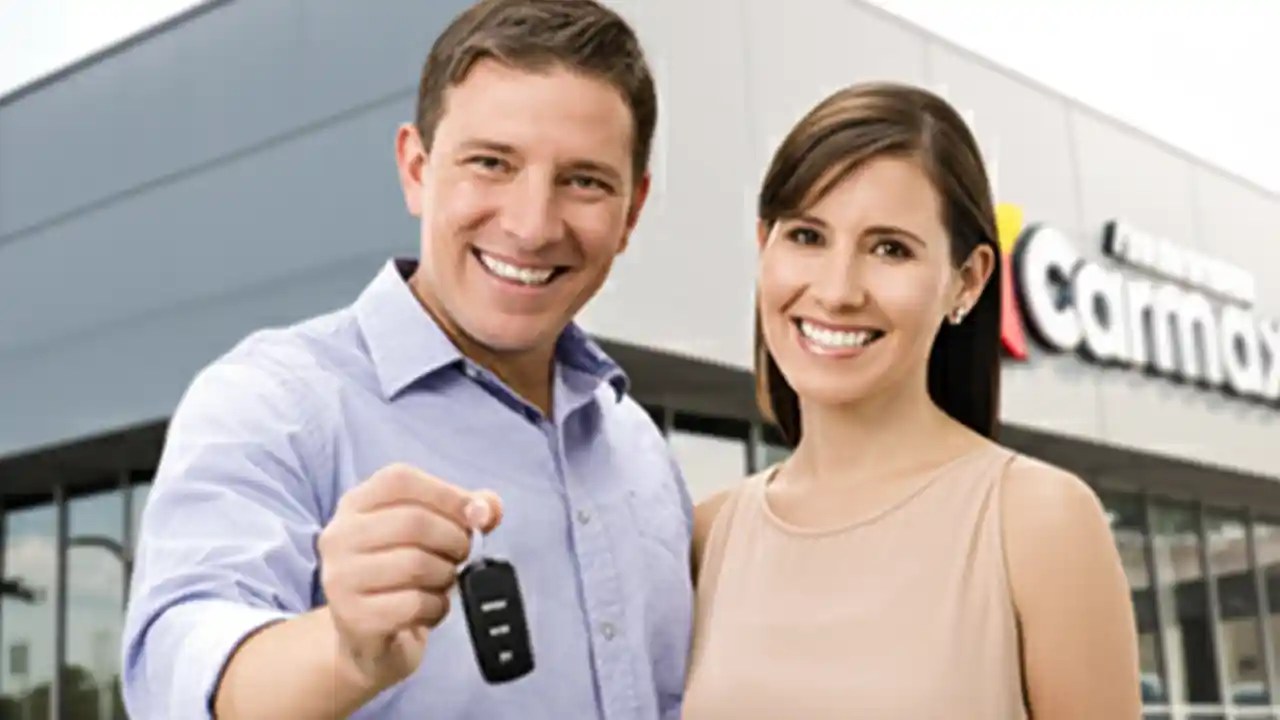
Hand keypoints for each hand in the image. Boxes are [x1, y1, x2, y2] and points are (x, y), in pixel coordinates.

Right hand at [317, 463, 501, 692]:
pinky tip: (431, 608)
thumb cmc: (403, 575)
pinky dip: (436, 607)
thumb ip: (464, 511)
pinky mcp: (353, 617)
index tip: (474, 515)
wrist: (367, 639)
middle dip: (454, 539)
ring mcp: (341, 577)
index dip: (446, 493)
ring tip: (444, 581)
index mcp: (356, 504)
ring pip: (415, 564)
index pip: (400, 479)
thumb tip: (488, 508)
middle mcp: (339, 536)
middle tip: (462, 555)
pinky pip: (412, 604)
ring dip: (447, 575)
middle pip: (413, 522)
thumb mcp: (430, 534)